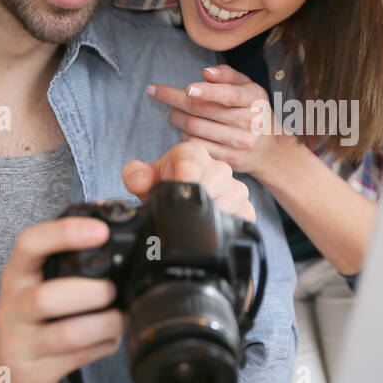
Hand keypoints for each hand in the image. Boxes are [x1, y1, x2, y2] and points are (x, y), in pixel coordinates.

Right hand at [0, 216, 123, 382]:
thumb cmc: (28, 324)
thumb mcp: (34, 288)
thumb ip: (65, 265)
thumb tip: (112, 232)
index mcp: (16, 278)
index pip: (30, 245)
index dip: (65, 233)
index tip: (101, 231)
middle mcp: (13, 309)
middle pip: (48, 297)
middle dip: (92, 292)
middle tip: (112, 291)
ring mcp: (20, 345)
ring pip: (69, 333)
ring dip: (106, 324)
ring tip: (118, 319)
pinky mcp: (33, 375)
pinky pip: (78, 359)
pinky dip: (104, 346)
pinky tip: (109, 339)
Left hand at [121, 138, 255, 222]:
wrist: (179, 198)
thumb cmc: (165, 184)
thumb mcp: (144, 179)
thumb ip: (136, 176)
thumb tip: (140, 182)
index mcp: (192, 154)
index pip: (194, 160)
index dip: (188, 172)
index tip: (182, 183)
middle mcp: (217, 167)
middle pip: (217, 178)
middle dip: (200, 195)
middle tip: (184, 211)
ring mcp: (234, 187)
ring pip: (234, 197)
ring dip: (215, 210)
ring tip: (196, 220)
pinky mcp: (245, 207)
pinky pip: (246, 214)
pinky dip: (233, 222)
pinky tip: (216, 227)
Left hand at [146, 65, 294, 178]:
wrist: (270, 150)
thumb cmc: (254, 111)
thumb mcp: (248, 88)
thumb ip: (228, 76)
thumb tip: (206, 73)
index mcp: (254, 100)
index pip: (229, 95)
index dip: (207, 91)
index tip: (188, 88)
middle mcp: (250, 122)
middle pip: (203, 110)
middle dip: (175, 100)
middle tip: (159, 93)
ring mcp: (240, 143)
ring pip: (196, 128)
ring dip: (177, 118)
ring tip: (173, 112)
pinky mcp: (229, 159)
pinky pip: (197, 145)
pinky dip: (185, 135)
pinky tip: (185, 129)